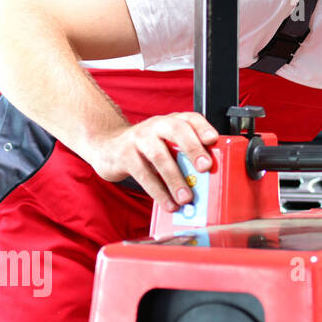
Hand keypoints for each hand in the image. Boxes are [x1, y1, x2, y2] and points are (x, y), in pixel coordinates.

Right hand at [81, 112, 219, 211]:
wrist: (108, 147)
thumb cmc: (147, 148)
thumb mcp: (167, 145)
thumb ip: (186, 154)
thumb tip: (208, 179)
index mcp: (172, 121)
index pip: (191, 118)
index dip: (203, 127)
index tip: (213, 139)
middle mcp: (157, 125)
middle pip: (177, 130)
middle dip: (193, 148)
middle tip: (205, 167)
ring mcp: (139, 138)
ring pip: (159, 156)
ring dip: (175, 179)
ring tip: (186, 197)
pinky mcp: (124, 155)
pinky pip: (144, 175)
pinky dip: (158, 192)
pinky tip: (168, 203)